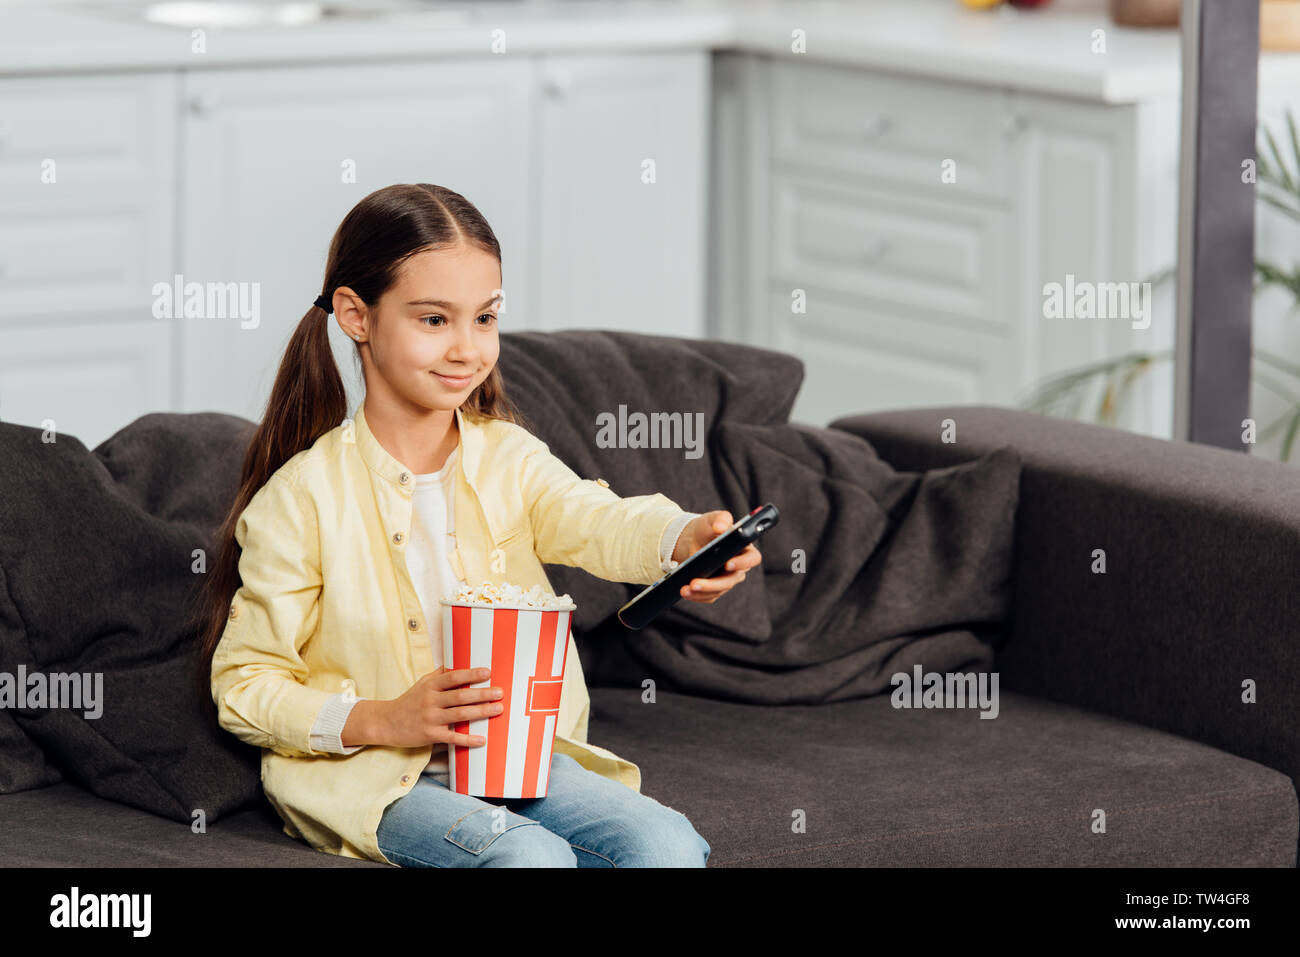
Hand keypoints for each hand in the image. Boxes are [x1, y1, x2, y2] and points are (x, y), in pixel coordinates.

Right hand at [368, 667, 503, 748]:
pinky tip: (482, 739)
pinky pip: (452, 737)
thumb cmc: (409, 701)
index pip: (453, 678)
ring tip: (498, 709)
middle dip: (482, 694)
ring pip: (460, 715)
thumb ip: (440, 674)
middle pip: (460, 696)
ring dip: (481, 712)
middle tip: (500, 692)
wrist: (386, 722)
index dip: (471, 675)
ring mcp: (430, 719)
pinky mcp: (430, 735)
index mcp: (430, 686)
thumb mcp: (422, 683)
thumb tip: (459, 661)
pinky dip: (468, 739)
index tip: (488, 672)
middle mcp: (430, 701)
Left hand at [672, 510, 761, 603]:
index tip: (727, 564)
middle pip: (731, 580)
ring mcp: (727, 580)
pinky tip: (685, 592)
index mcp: (745, 549)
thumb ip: (721, 519)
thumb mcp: (713, 519)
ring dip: (701, 592)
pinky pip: (708, 596)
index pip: (752, 558)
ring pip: (718, 590)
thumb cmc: (708, 528)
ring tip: (685, 589)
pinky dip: (696, 596)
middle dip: (712, 583)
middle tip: (695, 583)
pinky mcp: (716, 589)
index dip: (742, 563)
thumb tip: (721, 527)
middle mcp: (739, 568)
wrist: (694, 540)